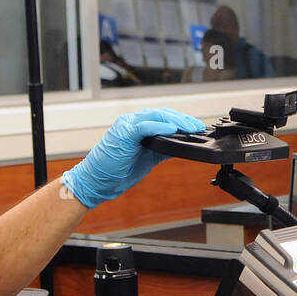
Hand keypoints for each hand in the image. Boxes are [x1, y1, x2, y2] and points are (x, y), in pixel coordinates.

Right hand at [60, 108, 205, 208]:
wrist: (97, 182)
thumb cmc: (118, 171)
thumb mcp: (148, 158)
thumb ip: (162, 148)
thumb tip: (181, 145)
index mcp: (137, 126)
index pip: (163, 117)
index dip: (181, 121)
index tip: (197, 127)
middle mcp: (131, 121)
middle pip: (162, 114)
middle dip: (183, 120)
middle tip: (199, 127)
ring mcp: (126, 125)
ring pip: (156, 116)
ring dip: (176, 122)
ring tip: (191, 128)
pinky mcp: (123, 133)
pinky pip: (145, 126)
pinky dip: (160, 127)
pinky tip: (173, 130)